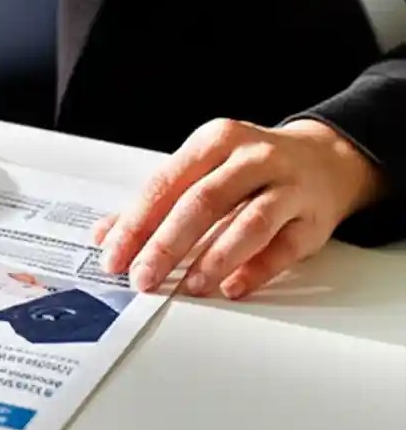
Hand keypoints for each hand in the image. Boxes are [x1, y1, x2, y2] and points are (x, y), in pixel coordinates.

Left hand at [93, 118, 385, 299]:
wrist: (325, 158)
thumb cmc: (250, 169)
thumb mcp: (201, 171)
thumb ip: (155, 203)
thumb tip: (106, 235)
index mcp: (214, 142)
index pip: (165, 184)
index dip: (136, 224)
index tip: (114, 256)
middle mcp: (252, 158)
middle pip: (203, 202)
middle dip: (166, 244)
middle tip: (143, 277)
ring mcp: (287, 186)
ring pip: (249, 222)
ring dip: (214, 258)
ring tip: (190, 286)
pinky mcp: (314, 217)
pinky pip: (284, 246)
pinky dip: (256, 269)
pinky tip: (232, 287)